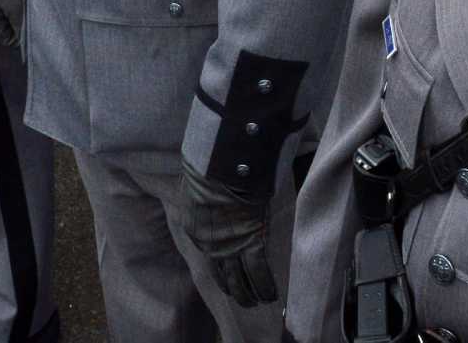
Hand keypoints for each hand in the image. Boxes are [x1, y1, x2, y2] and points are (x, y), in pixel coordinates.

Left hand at [179, 162, 278, 307]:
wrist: (220, 167)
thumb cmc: (208, 168)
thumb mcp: (198, 187)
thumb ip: (206, 199)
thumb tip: (211, 194)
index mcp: (196, 231)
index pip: (209, 257)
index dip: (219, 269)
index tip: (227, 276)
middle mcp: (210, 246)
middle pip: (223, 275)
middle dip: (234, 290)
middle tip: (244, 300)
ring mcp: (230, 247)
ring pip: (241, 279)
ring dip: (250, 294)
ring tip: (259, 301)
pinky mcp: (250, 244)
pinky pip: (259, 272)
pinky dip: (266, 285)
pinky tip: (271, 295)